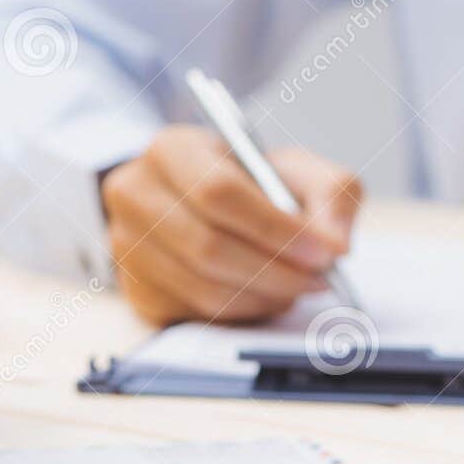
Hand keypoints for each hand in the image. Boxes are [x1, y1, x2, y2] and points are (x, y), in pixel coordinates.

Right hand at [101, 125, 362, 324]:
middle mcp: (135, 194)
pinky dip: (245, 310)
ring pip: (204, 287)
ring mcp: (127, 246)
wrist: (210, 206)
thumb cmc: (257, 185)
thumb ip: (332, 195)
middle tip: (320, 279)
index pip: (218, 192)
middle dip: (277, 270)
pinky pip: (198, 314)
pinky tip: (266, 293)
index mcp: (173, 150)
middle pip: (208, 246)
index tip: (323, 252)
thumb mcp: (300, 172)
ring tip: (298, 285)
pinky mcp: (138, 291)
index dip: (276, 228)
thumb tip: (336, 244)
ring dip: (265, 295)